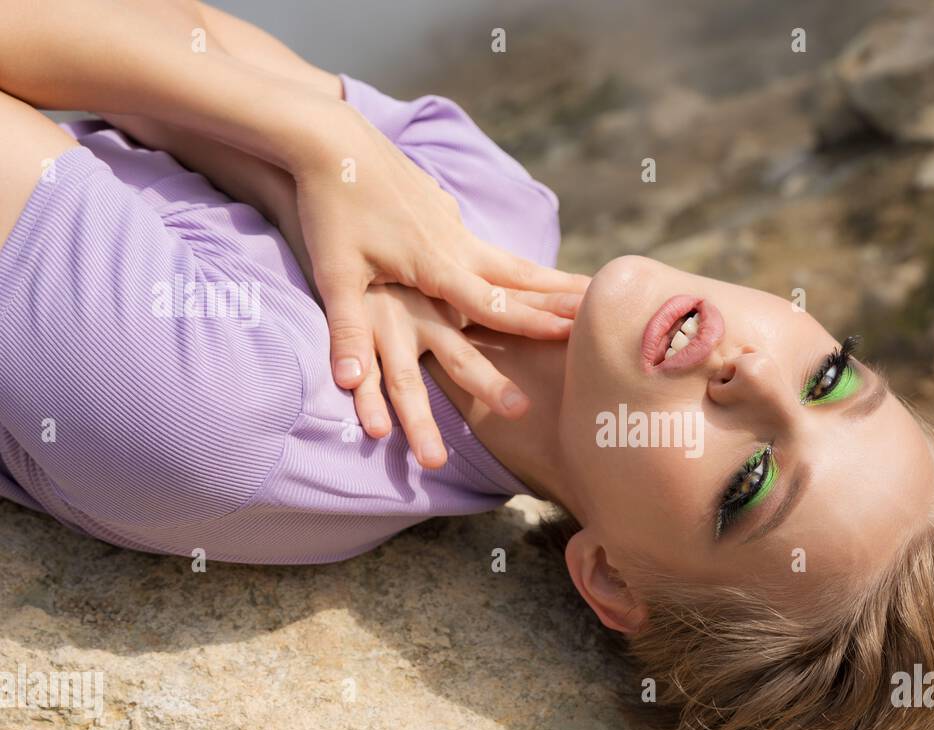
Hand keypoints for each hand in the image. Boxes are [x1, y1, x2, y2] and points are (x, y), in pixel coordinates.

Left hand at [290, 100, 586, 438]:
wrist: (328, 137)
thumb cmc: (328, 208)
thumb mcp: (333, 275)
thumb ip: (347, 331)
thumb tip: (349, 384)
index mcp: (436, 264)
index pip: (494, 304)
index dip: (533, 321)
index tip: (574, 332)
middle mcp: (453, 243)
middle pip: (518, 277)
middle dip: (560, 295)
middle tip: (602, 304)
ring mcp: (450, 221)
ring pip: (506, 258)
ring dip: (542, 276)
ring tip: (578, 287)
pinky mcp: (439, 205)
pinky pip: (482, 242)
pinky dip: (509, 260)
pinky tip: (515, 265)